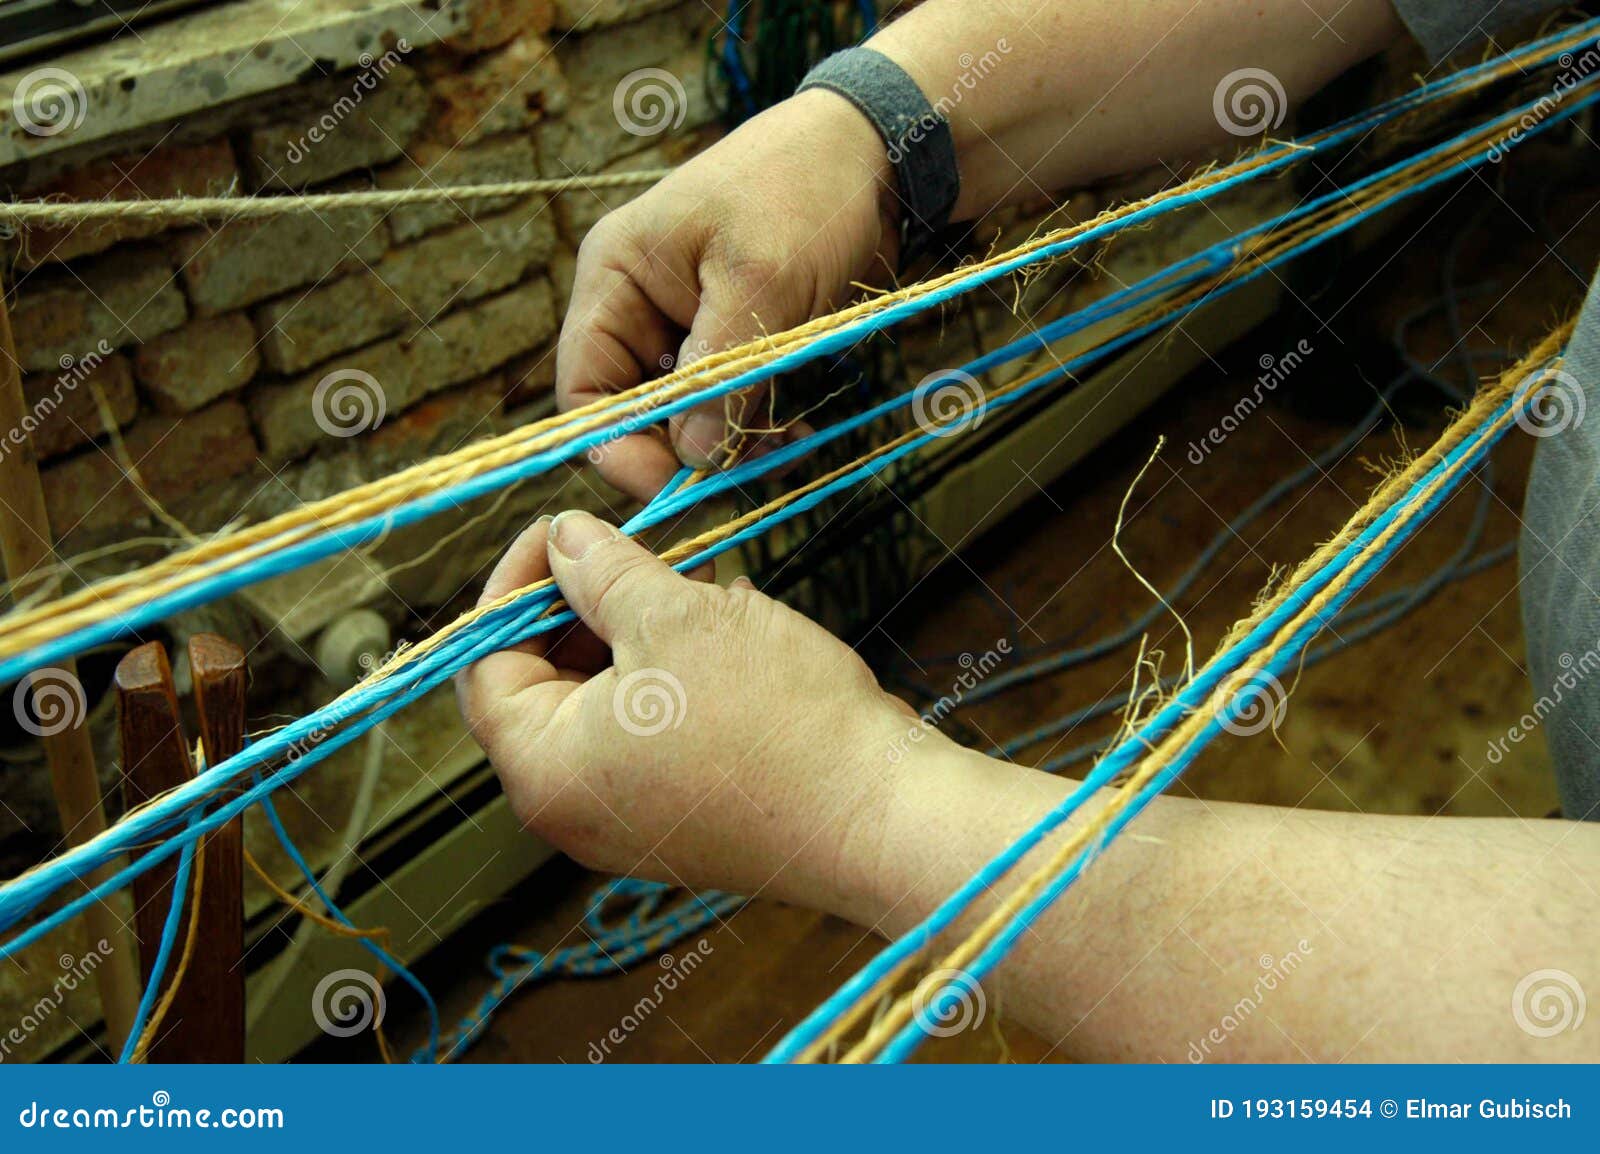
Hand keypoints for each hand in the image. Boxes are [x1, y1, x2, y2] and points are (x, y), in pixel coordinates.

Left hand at [455, 510, 920, 911]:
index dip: (515, 586)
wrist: (881, 816)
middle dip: (585, 608)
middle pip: (544, 685)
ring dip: (640, 634)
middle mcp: (575, 811)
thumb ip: (600, 571)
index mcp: (544, 770)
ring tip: (698, 590)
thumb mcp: (675, 617)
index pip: (485, 665)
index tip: (561, 532)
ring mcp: (633, 822)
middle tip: (634, 554)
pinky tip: (733, 636)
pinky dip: (676, 677)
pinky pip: (654, 733)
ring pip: (607, 703)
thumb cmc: (774, 721)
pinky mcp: (687, 820)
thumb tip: (561, 537)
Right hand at [557, 90, 895, 501]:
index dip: (618, 447)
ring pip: (684, 416)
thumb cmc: (804, 192)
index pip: (583, 390)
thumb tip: (695, 459)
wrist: (876, 153)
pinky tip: (793, 429)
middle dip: (684, 451)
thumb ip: (721, 372)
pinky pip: (724, 403)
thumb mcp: (760, 282)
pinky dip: (753, 425)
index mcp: (617, 278)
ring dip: (727, 443)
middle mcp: (638, 305)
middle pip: (633, 411)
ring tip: (783, 448)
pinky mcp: (730, 340)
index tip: (676, 485)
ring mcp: (684, 324)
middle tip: (748, 471)